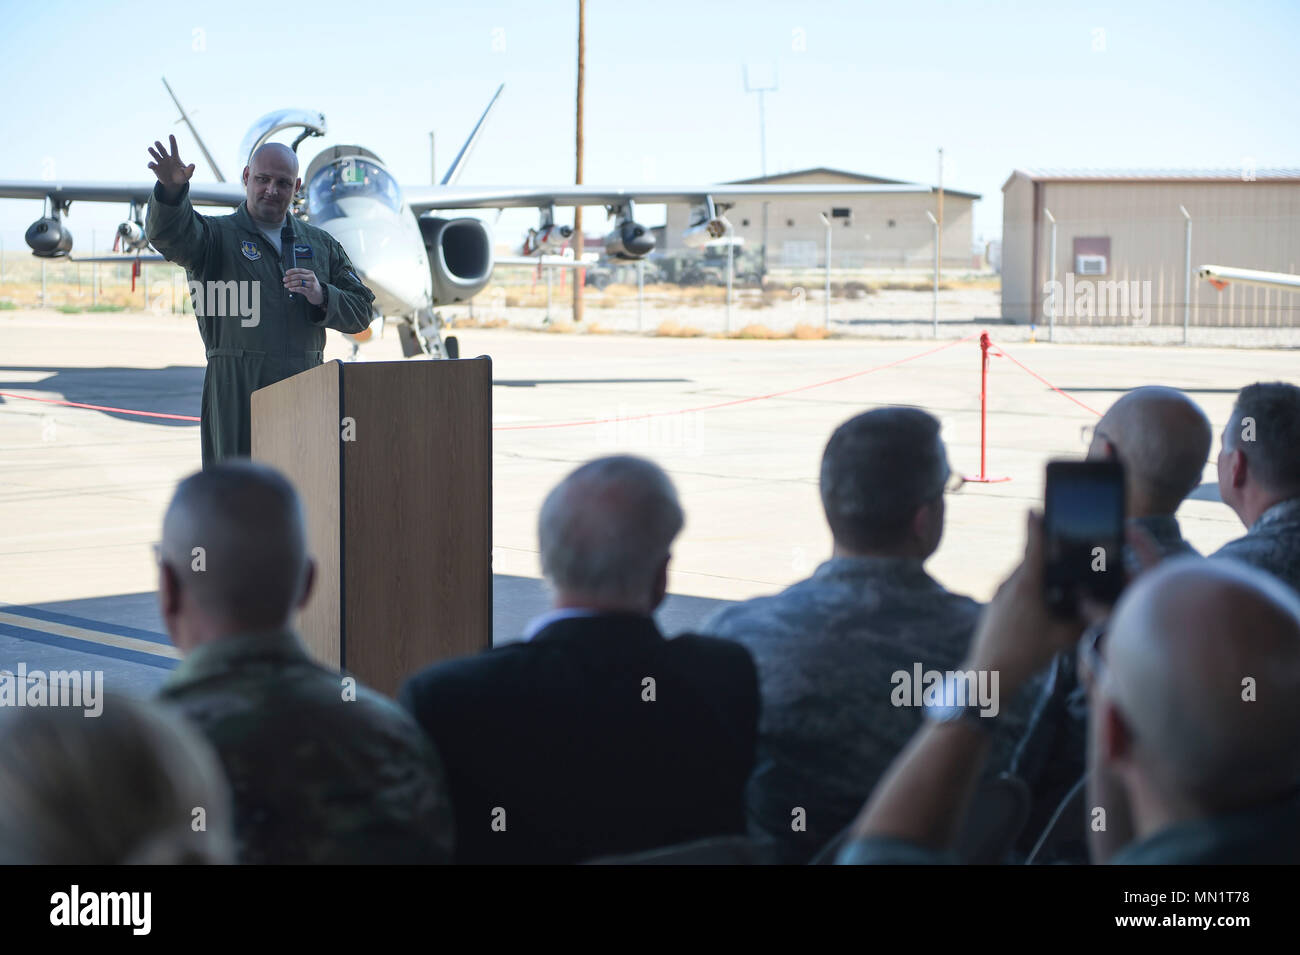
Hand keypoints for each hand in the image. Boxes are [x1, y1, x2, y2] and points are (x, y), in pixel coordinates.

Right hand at [147, 135, 194, 197]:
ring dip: (153, 152)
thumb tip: (193, 165)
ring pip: (156, 155)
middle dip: (160, 146)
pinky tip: (151, 165)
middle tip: (156, 142)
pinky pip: (152, 165)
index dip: (172, 142)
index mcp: (175, 158)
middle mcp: (166, 158)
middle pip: (163, 150)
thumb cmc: (181, 177)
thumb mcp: (187, 174)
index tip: (171, 135)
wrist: (174, 183)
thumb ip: (189, 170)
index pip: (174, 148)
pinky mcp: (156, 168)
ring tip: (150, 148)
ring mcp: (160, 162)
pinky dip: (150, 164)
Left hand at [283, 268, 323, 306]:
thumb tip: (289, 276)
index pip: (300, 270)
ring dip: (290, 283)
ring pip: (299, 282)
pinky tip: (291, 289)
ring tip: (286, 285)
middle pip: (298, 276)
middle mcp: (311, 278)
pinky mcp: (310, 291)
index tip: (286, 273)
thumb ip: (301, 276)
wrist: (320, 295)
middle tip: (284, 280)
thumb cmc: (312, 286)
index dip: (292, 271)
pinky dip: (294, 288)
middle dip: (289, 278)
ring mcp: (311, 284)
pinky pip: (300, 289)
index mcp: (310, 273)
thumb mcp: (308, 279)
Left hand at [963, 511, 1087, 693]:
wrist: (988, 674)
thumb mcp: (1062, 638)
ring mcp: (999, 594)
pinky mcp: (994, 605)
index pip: (1033, 548)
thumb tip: (1098, 608)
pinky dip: (1030, 592)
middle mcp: (1009, 585)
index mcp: (1026, 586)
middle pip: (1032, 563)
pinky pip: (1015, 590)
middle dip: (1048, 559)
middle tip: (1067, 554)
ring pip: (1023, 578)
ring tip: (1059, 586)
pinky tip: (1042, 607)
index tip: (1035, 508)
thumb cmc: (1025, 655)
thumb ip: (1082, 620)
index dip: (1036, 527)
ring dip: (1039, 579)